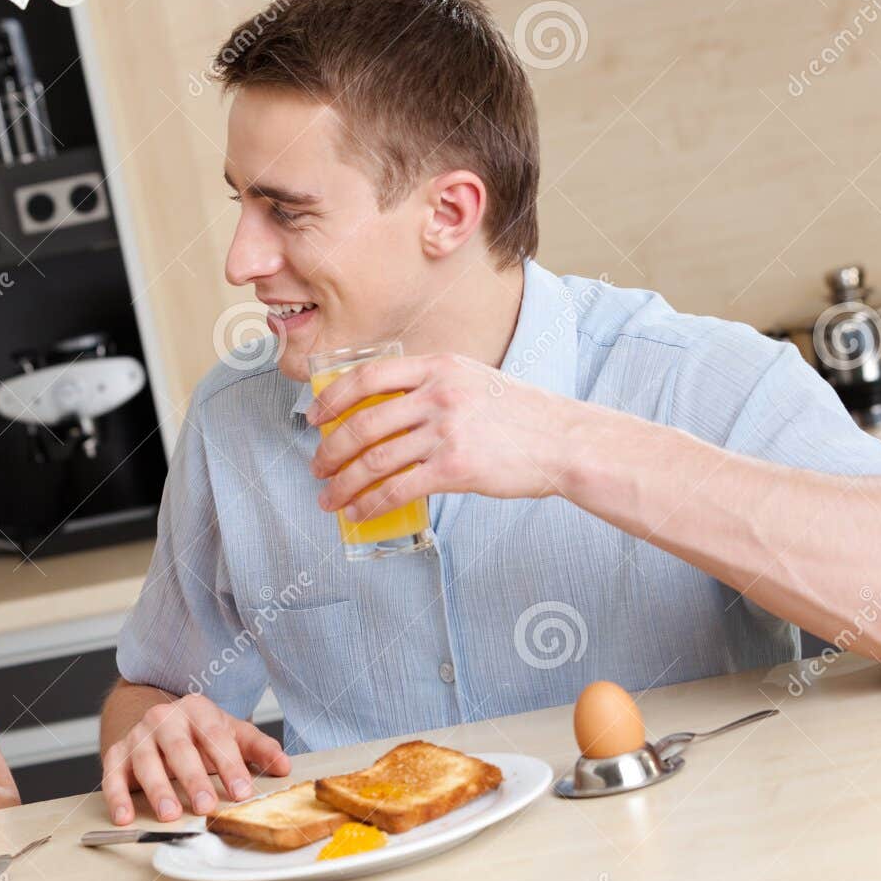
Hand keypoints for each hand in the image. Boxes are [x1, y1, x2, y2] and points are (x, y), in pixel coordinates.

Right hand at [100, 693, 289, 824]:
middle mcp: (165, 719)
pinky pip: (113, 773)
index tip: (242, 792)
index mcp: (198, 710)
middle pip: (180, 748)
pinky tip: (124, 815)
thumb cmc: (196, 732)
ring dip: (157, 789)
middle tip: (206, 806)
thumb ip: (257, 748)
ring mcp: (139, 735)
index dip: (230, 764)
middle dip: (193, 778)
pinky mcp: (117, 752)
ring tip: (170, 814)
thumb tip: (284, 766)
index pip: (216, 736)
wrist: (153, 718)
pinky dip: (116, 795)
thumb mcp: (229, 732)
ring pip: (146, 761)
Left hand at [306, 352, 579, 519]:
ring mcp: (446, 430)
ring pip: (374, 460)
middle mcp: (438, 394)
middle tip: (317, 468)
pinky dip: (369, 503)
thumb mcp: (474, 380)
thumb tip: (386, 410)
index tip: (314, 417)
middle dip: (331, 450)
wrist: (565, 442)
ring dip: (344, 483)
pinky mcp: (455, 467)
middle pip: (363, 423)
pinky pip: (397, 488)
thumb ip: (433, 388)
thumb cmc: (521, 416)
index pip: (368, 376)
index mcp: (439, 367)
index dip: (332, 399)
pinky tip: (357, 512)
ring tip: (329, 497)